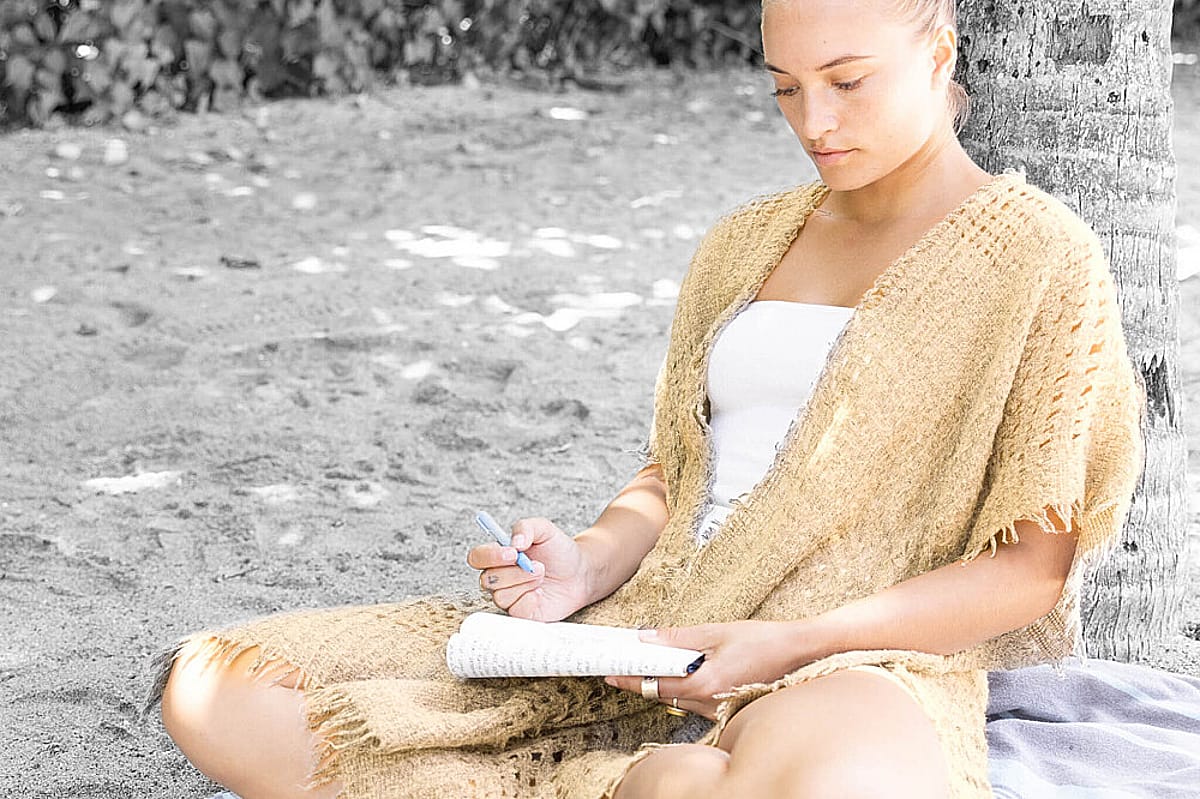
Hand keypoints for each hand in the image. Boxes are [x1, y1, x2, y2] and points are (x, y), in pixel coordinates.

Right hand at [465, 517, 592, 621]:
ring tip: (542, 575)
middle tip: (536, 565)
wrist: (581, 572)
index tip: (512, 552)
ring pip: (500, 595)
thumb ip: (526, 528)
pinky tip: (541, 592)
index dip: (489, 556)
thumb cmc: (559, 551)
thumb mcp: (544, 529)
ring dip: (525, 583)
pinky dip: (531, 599)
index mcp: (499, 556)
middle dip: (513, 572)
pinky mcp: (521, 612)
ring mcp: (509, 596)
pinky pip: (515, 610)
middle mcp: (500, 577)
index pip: (477, 557)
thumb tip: (514, 542)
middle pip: (487, 579)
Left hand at [602, 621, 809, 720]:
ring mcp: (720, 711)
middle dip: (643, 679)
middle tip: (623, 664)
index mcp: (705, 685)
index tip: (609, 673)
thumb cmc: (762, 641)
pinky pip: (696, 702)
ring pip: (679, 700)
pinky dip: (683, 687)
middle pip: (664, 695)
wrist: (799, 654)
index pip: (655, 685)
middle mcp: (710, 705)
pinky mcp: (727, 710)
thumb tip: (645, 637)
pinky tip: (681, 670)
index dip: (629, 679)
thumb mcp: (716, 632)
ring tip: (649, 663)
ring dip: (664, 683)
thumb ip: (678, 637)